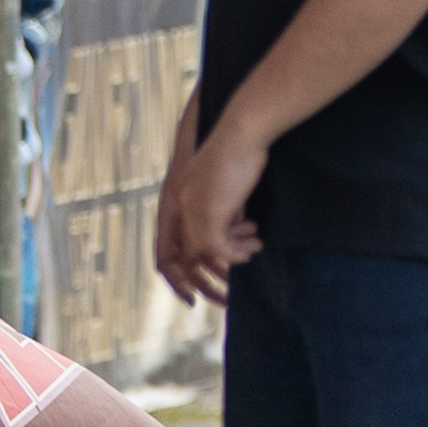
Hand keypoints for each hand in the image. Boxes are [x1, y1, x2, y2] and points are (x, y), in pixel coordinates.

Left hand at [153, 111, 276, 302]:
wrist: (243, 130)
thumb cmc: (244, 148)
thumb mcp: (230, 182)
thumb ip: (227, 206)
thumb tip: (238, 226)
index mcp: (182, 197)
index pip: (173, 244)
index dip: (184, 268)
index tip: (206, 282)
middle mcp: (181, 206)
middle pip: (182, 258)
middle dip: (204, 279)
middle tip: (225, 295)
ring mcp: (192, 211)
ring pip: (201, 256)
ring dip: (228, 265)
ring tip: (254, 254)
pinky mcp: (208, 214)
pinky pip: (217, 249)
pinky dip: (234, 255)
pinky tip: (254, 247)